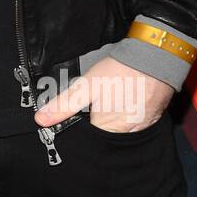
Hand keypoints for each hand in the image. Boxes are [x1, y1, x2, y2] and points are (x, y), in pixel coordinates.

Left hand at [33, 56, 173, 132]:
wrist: (155, 57)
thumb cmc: (120, 71)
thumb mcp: (87, 85)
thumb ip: (65, 105)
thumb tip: (41, 121)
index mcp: (109, 127)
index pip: (90, 138)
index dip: (81, 128)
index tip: (79, 116)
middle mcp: (128, 132)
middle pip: (106, 135)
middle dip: (98, 123)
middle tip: (96, 105)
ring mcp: (143, 125)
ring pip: (122, 130)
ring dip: (115, 120)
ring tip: (112, 101)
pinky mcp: (154, 117)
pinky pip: (137, 123)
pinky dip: (130, 115)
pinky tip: (125, 100)